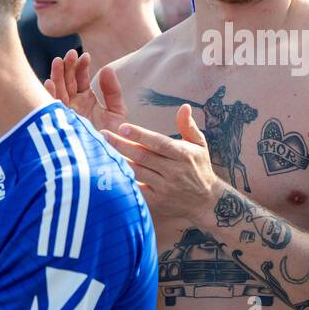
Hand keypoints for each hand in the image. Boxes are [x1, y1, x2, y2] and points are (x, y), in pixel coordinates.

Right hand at [44, 50, 127, 131]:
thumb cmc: (115, 138)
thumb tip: (106, 68)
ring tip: (58, 61)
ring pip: (56, 91)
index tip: (85, 57)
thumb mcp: (117, 112)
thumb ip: (112, 91)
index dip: (81, 67)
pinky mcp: (58, 124)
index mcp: (85, 98)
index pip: (80, 78)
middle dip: (67, 67)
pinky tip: (48, 83)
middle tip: (70, 55)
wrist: (109, 161)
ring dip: (56, 76)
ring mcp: (64, 113)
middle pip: (66, 81)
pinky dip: (48, 96)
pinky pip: (49, 108)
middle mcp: (72, 104)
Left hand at [101, 104, 216, 220]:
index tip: (122, 127)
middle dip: (121, 145)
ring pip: (137, 172)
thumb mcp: (199, 145)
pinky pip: (137, 191)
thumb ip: (188, 126)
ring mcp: (165, 189)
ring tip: (101, 151)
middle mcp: (174, 172)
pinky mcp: (158, 203)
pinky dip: (124, 182)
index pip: (158, 143)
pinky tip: (110, 173)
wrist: (207, 202)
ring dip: (118, 161)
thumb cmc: (200, 168)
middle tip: (103, 135)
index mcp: (183, 155)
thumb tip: (184, 106)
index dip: (140, 135)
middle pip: (143, 156)